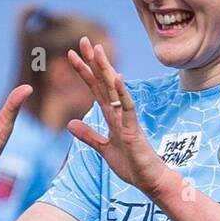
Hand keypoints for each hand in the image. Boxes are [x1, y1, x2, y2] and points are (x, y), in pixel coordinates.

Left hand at [66, 37, 174, 198]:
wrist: (150, 181)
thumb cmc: (131, 165)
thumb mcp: (103, 149)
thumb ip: (88, 136)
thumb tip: (70, 124)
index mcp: (111, 116)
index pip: (94, 88)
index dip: (84, 71)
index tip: (71, 54)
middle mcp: (118, 112)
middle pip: (103, 82)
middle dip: (92, 61)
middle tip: (82, 39)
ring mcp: (126, 119)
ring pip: (114, 89)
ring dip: (105, 69)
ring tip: (97, 49)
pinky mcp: (133, 129)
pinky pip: (127, 107)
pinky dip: (122, 92)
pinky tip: (116, 77)